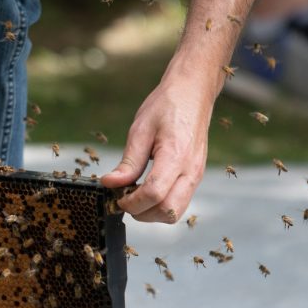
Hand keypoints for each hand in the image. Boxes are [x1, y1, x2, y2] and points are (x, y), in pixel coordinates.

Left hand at [99, 72, 213, 223]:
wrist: (193, 94)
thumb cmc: (168, 106)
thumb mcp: (140, 130)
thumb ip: (128, 162)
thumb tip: (110, 183)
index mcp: (176, 156)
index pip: (154, 194)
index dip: (132, 202)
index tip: (117, 197)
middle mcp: (191, 170)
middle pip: (168, 211)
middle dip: (142, 213)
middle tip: (125, 200)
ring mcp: (196, 175)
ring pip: (175, 212)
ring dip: (152, 212)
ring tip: (135, 195)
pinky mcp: (195, 176)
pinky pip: (179, 202)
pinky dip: (161, 205)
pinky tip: (147, 191)